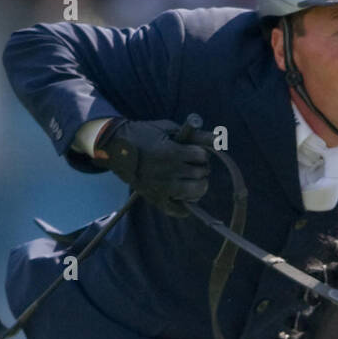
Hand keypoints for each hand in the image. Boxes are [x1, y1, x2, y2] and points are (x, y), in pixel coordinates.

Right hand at [94, 118, 209, 216]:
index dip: (201, 154)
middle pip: (201, 174)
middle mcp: (169, 171)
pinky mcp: (157, 198)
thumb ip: (194, 135)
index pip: (201, 157)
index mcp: (171, 152)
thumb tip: (219, 141)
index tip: (195, 153)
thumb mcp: (168, 129)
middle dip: (201, 169)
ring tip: (193, 180)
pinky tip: (185, 197)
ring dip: (199, 186)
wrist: (118, 149)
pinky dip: (185, 206)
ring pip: (195, 192)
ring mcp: (163, 187)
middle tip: (194, 166)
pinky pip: (178, 210)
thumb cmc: (144, 134)